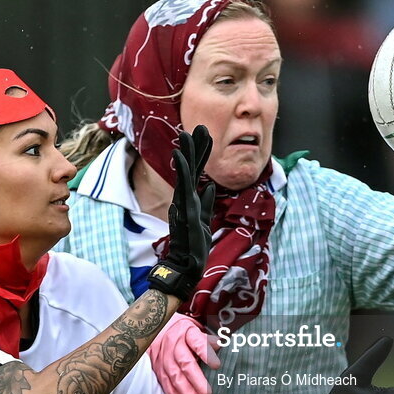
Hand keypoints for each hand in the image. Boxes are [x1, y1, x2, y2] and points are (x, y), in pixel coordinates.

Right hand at [147, 126, 216, 299]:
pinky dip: (183, 169)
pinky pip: (184, 186)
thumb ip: (208, 203)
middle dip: (196, 146)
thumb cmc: (194, 247)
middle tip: (198, 126)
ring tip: (186, 133)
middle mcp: (186, 198)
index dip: (202, 153)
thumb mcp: (205, 220)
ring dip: (187, 152)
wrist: (187, 266)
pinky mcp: (184, 209)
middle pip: (192, 167)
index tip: (206, 135)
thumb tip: (211, 186)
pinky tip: (181, 155)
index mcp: (193, 199)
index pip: (198, 172)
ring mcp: (184, 203)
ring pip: (186, 172)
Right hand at [147, 313, 221, 393]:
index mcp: (186, 331)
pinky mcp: (157, 367)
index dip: (206, 353)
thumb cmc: (183, 331)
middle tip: (207, 393)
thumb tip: (221, 346)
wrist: (157, 328)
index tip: (217, 365)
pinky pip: (165, 384)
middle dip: (196, 381)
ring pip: (173, 376)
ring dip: (186, 393)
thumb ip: (209, 340)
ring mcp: (163, 356)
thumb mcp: (197, 329)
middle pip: (184, 363)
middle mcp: (173, 343)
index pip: (197, 342)